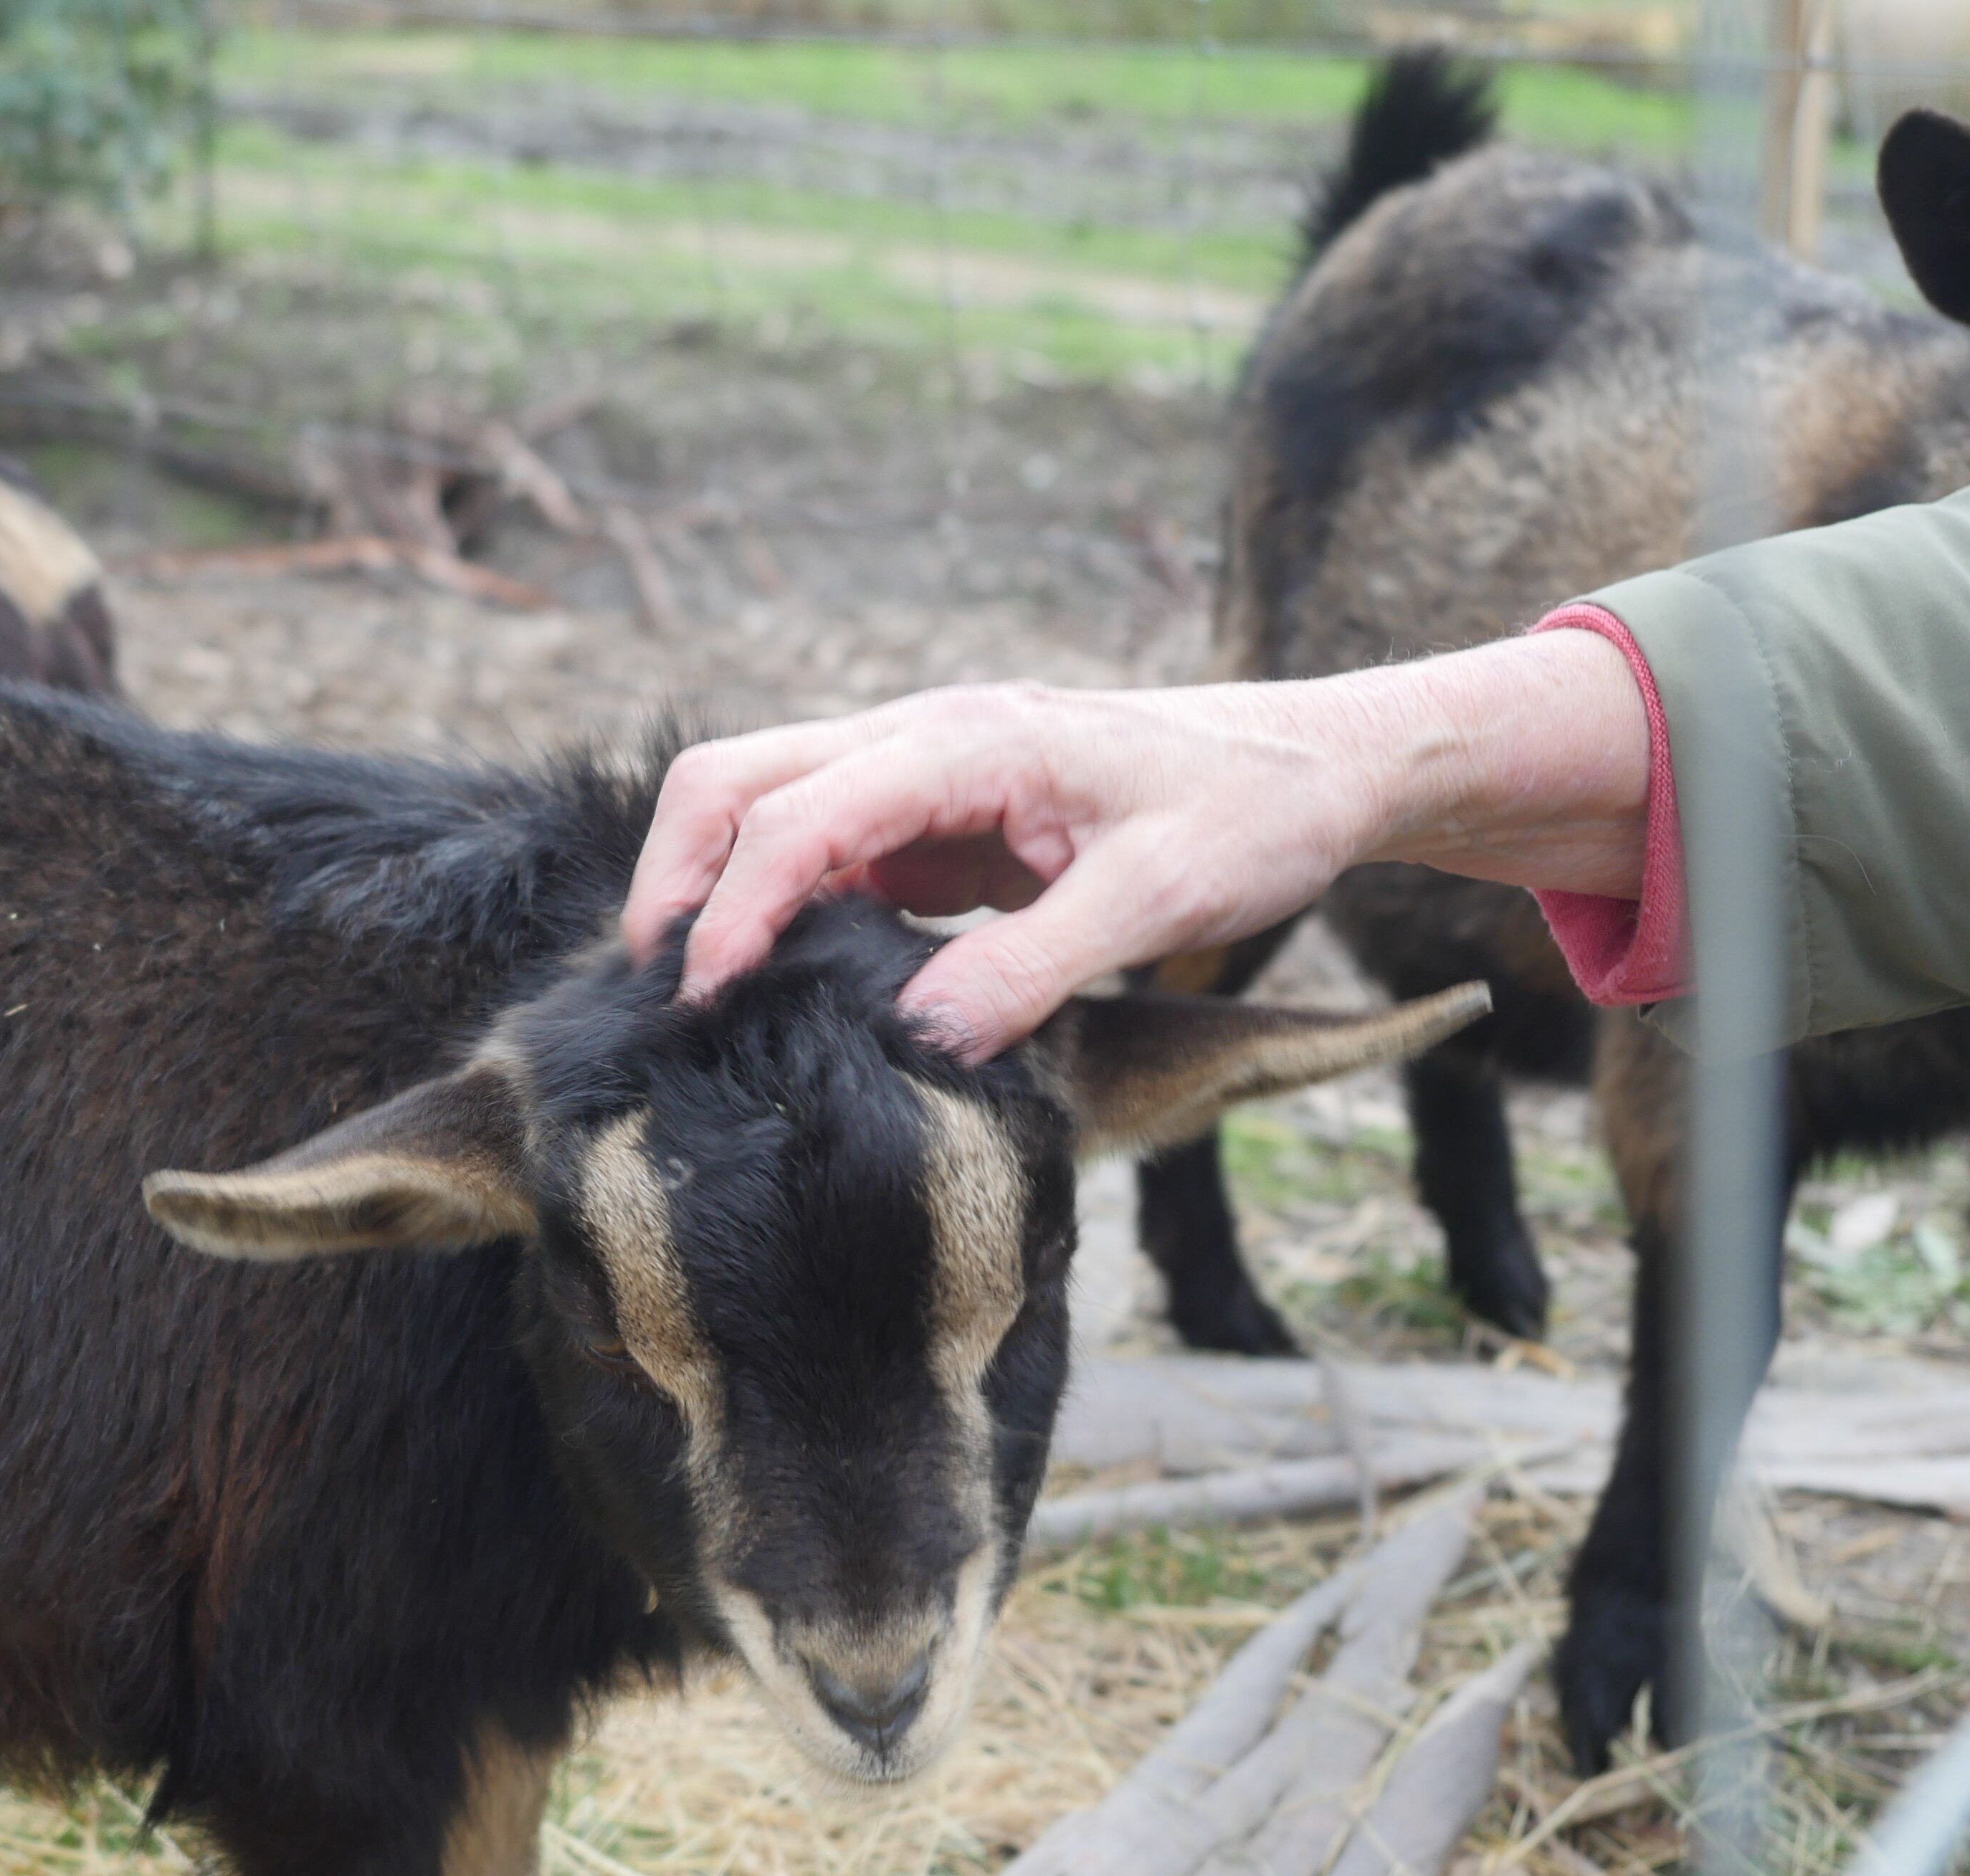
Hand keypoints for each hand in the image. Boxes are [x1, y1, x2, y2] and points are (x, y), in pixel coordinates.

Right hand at [623, 631, 1651, 1060]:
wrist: (1314, 769)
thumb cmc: (1248, 816)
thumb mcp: (1157, 899)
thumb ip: (1034, 968)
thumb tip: (920, 1041)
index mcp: (967, 741)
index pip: (799, 814)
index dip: (736, 908)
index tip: (701, 999)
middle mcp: (922, 739)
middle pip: (735, 780)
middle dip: (674, 877)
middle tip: (655, 996)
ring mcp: (917, 776)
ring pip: (758, 807)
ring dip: (708, 890)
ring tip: (686, 1001)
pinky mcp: (929, 820)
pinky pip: (815, 851)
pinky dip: (768, 910)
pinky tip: (768, 988)